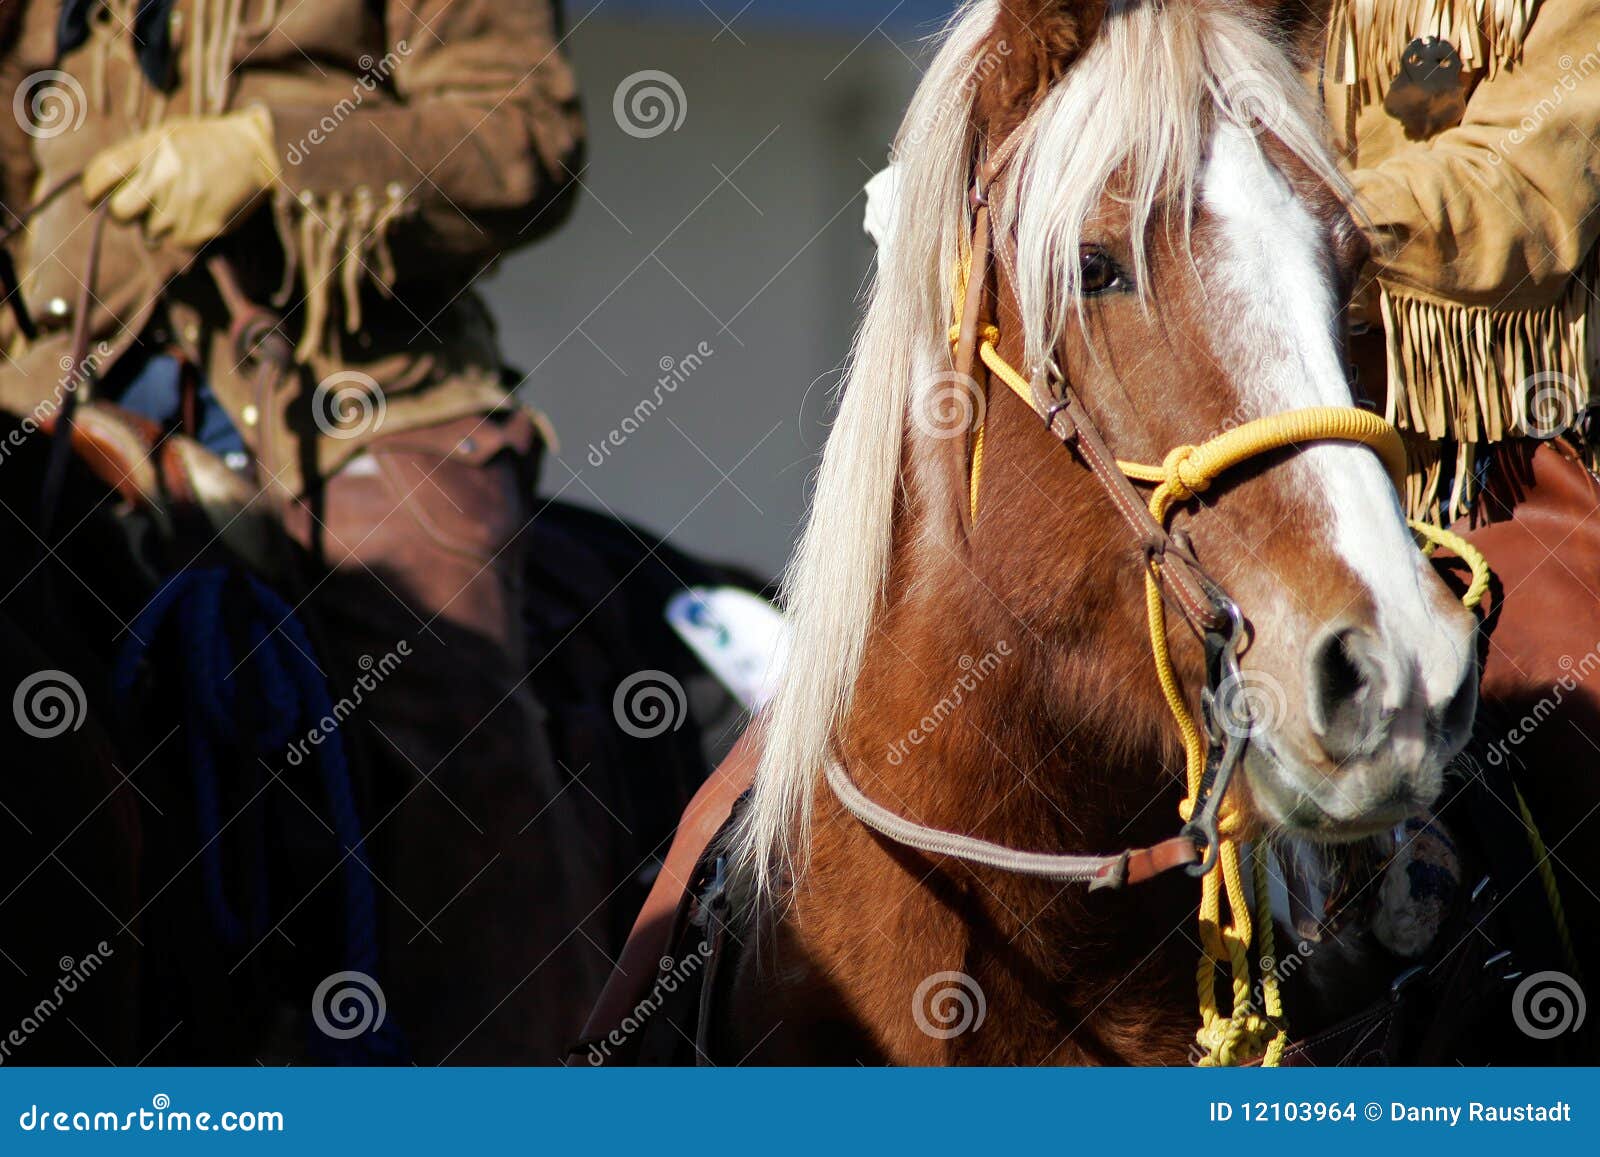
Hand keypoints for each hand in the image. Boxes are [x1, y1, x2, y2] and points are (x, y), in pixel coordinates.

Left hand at [83, 107, 280, 248]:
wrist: (258, 155)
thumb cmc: (208, 143)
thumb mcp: (168, 135)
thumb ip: (135, 157)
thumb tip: (105, 188)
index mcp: (151, 149)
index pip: (101, 175)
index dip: (93, 190)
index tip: (95, 197)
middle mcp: (164, 178)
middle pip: (119, 213)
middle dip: (124, 213)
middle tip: (137, 208)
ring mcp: (183, 207)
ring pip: (149, 231)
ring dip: (159, 223)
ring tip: (180, 205)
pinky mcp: (201, 229)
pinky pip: (176, 242)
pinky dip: (182, 233)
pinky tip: (197, 215)